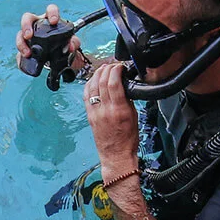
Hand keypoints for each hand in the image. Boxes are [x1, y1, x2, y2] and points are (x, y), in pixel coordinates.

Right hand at [16, 3, 86, 69]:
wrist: (57, 58)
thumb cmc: (62, 44)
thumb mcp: (71, 43)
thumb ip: (74, 43)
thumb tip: (70, 46)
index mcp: (50, 20)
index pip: (50, 10)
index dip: (52, 13)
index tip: (54, 21)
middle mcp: (37, 25)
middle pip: (27, 18)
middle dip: (26, 26)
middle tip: (29, 36)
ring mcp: (28, 36)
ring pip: (20, 34)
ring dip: (21, 43)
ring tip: (27, 53)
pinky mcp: (24, 47)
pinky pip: (19, 51)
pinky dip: (20, 56)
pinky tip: (24, 59)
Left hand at [83, 62, 139, 178]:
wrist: (116, 155)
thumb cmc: (128, 139)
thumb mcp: (134, 116)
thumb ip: (127, 100)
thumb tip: (123, 86)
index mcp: (119, 110)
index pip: (114, 83)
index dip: (116, 70)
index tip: (120, 65)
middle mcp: (105, 110)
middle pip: (102, 82)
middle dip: (107, 69)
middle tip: (113, 65)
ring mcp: (95, 112)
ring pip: (92, 87)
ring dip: (97, 74)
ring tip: (103, 68)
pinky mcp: (89, 116)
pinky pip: (86, 96)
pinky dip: (89, 85)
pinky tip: (93, 80)